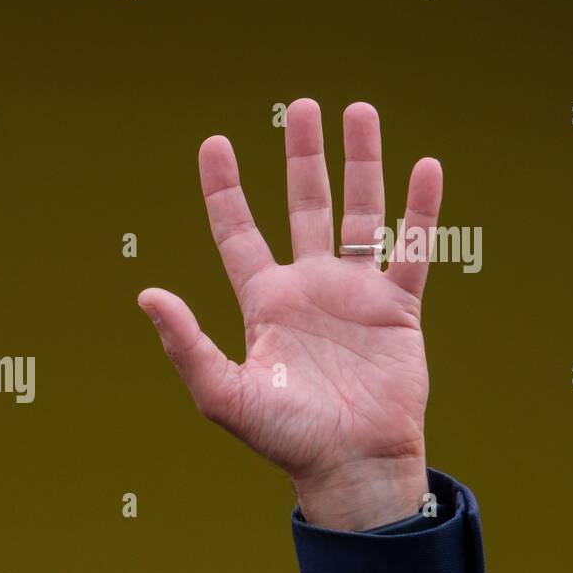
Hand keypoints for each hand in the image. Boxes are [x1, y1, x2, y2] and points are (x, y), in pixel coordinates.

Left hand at [139, 99, 443, 530]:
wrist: (349, 466)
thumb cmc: (283, 436)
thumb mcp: (223, 392)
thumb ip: (186, 344)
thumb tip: (147, 295)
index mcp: (264, 302)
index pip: (238, 232)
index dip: (225, 189)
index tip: (215, 143)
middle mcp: (308, 288)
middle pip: (303, 205)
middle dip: (302, 156)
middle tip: (301, 106)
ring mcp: (355, 294)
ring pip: (361, 212)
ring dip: (362, 163)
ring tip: (359, 110)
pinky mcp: (399, 309)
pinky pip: (412, 249)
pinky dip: (420, 210)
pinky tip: (425, 166)